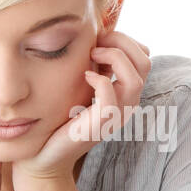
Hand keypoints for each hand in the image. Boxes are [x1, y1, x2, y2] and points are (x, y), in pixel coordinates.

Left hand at [13, 30, 151, 180]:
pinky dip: (99, 79)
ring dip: (113, 57)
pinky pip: (111, 95)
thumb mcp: (81, 85)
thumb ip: (94, 65)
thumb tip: (95, 35)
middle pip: (145, 61)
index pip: (144, 56)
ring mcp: (117, 115)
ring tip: (91, 55)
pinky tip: (84, 76)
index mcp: (126, 92)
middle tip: (94, 42)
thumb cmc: (59, 117)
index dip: (124, 39)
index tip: (97, 37)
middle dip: (120, 42)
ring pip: (135, 77)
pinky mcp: (101, 124)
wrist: (44, 155)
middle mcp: (128, 104)